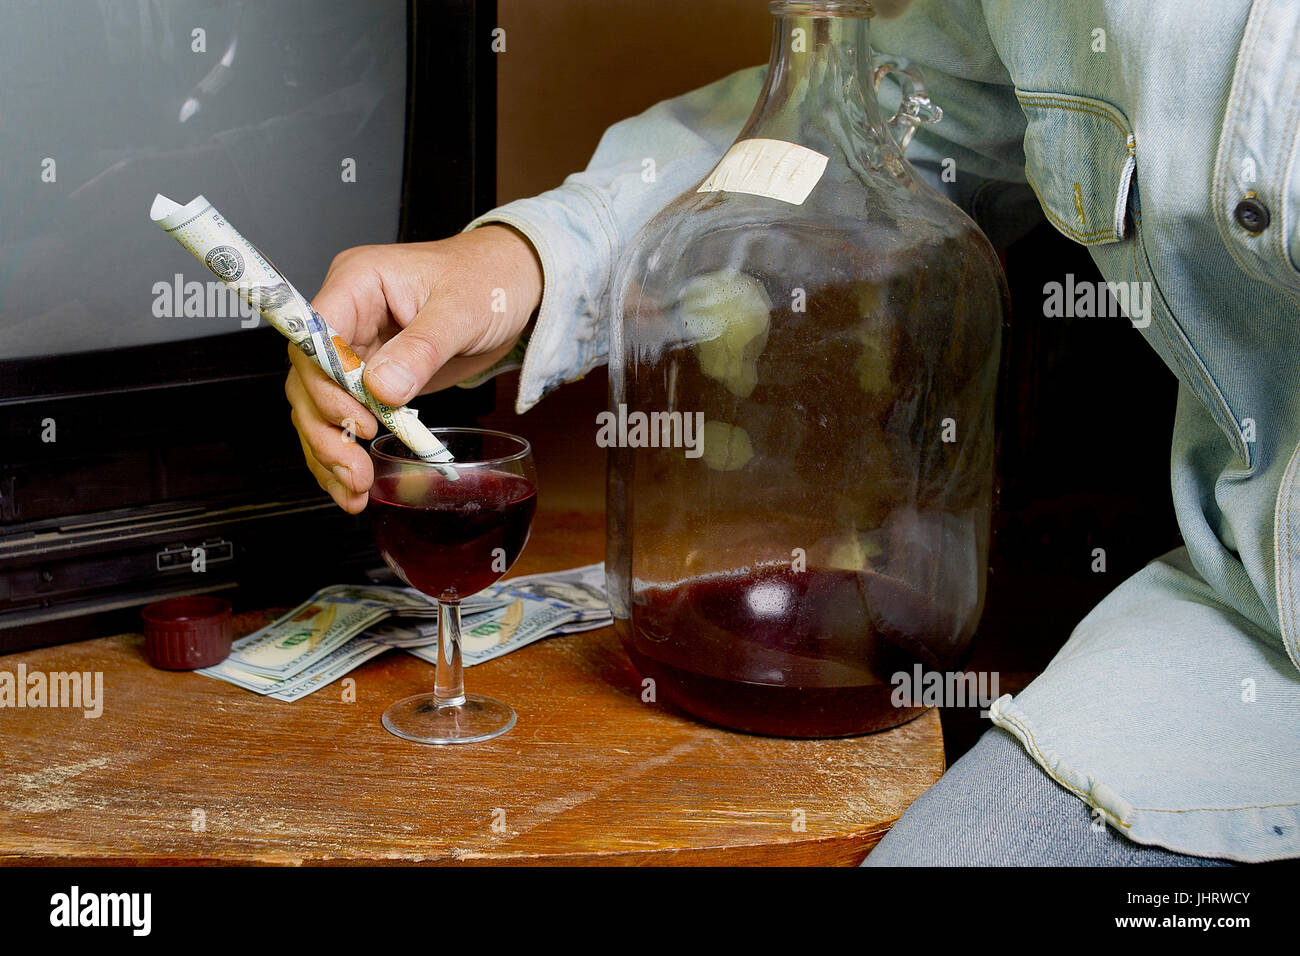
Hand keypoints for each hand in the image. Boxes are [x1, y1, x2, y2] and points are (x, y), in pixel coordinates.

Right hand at [285, 225, 542, 511]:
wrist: (511, 286)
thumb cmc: (487, 280)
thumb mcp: (462, 310)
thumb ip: (421, 348)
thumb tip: (382, 388)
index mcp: (358, 283)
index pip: (315, 337)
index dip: (325, 384)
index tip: (356, 420)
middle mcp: (347, 316)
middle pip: (309, 379)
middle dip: (327, 430)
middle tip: (355, 469)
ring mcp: (356, 349)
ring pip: (318, 405)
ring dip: (330, 450)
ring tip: (354, 487)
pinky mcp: (371, 378)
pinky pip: (346, 416)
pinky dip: (347, 451)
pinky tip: (354, 483)